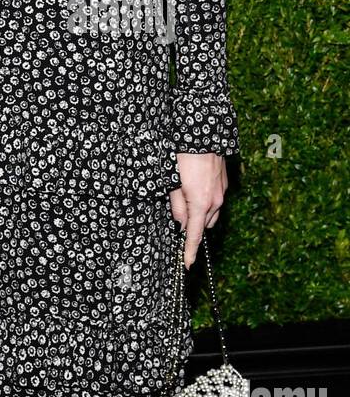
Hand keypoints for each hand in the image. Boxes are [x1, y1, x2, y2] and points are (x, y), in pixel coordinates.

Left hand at [170, 152, 227, 266]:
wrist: (204, 133)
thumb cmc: (184, 156)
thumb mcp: (172, 181)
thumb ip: (177, 205)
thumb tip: (180, 224)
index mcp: (200, 203)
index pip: (193, 235)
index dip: (189, 250)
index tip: (186, 264)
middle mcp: (215, 201)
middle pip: (202, 225)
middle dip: (191, 227)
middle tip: (178, 218)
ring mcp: (222, 192)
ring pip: (210, 213)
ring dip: (199, 213)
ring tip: (186, 199)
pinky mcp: (224, 183)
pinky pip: (215, 200)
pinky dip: (206, 201)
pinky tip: (195, 187)